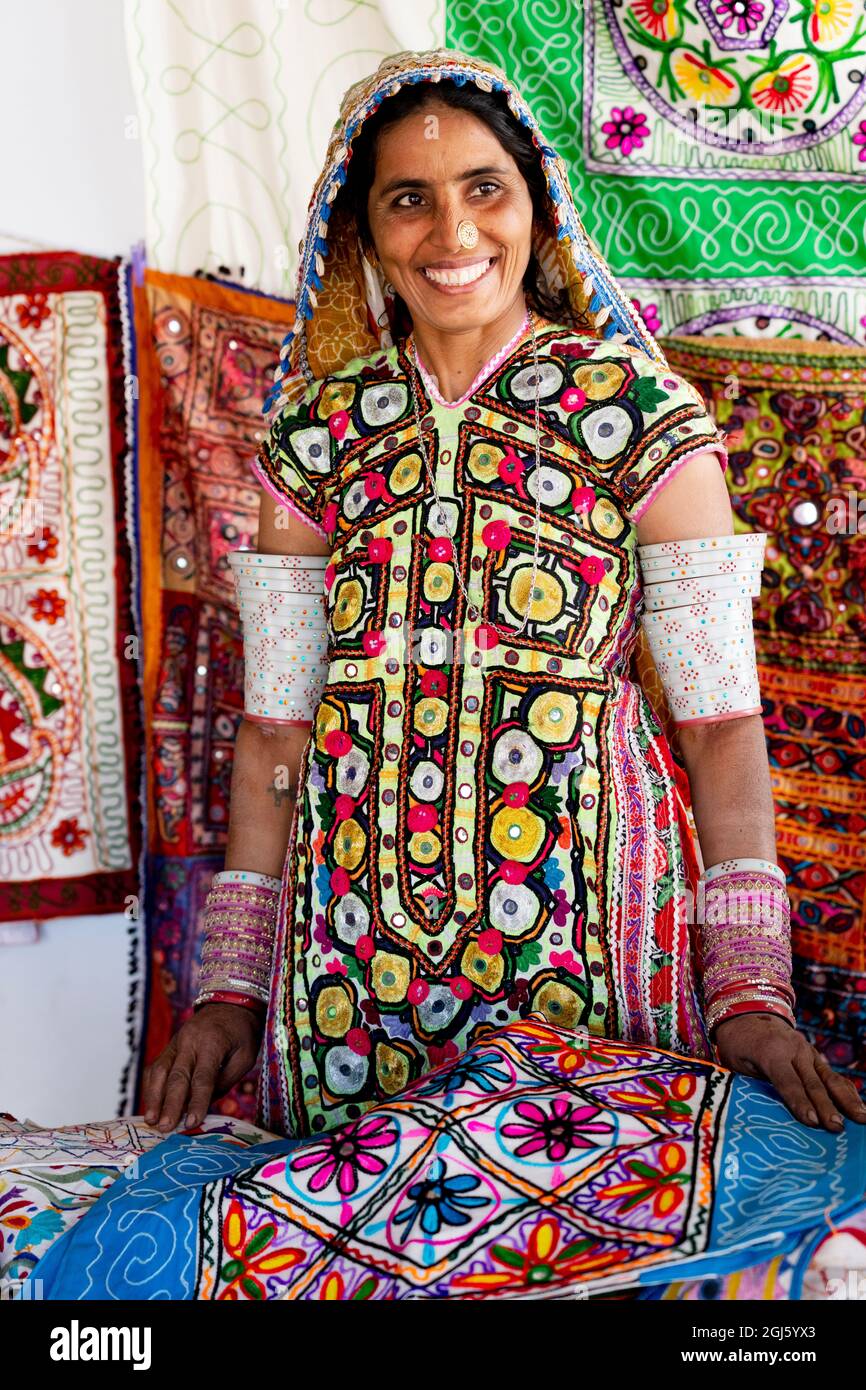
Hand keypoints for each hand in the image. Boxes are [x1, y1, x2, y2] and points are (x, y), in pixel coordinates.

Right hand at [141, 1003, 263, 1132]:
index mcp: (213, 1043)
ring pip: (159, 1071)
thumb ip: (225, 1079)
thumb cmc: (242, 1033)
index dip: (197, 1102)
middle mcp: (190, 1041)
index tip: (191, 1123)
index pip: (203, 1078)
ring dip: (154, 1097)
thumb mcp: (245, 1056)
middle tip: (164, 1127)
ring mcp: (176, 1042)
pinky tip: (151, 1105)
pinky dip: (151, 1087)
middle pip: (177, 1076)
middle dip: (169, 1104)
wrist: (230, 1004)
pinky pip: (156, 1066)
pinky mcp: (169, 1046)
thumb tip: (204, 1102)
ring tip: (151, 1120)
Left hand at [713, 1013, 865, 1132]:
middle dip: (826, 1107)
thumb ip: (751, 1084)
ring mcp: (809, 1052)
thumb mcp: (735, 1063)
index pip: (787, 1081)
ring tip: (861, 1118)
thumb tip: (765, 1115)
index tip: (813, 1122)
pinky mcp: (816, 1058)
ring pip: (830, 1079)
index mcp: (770, 1051)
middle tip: (836, 1127)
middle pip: (812, 1083)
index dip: (800, 1102)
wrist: (748, 1015)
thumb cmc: (738, 1046)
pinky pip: (834, 1076)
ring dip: (846, 1100)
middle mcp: (794, 1049)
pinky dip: (848, 1092)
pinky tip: (859, 1108)